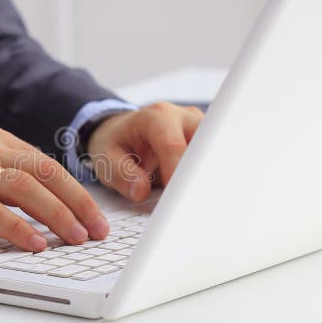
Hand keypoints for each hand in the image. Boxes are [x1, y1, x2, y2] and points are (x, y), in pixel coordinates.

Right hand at [0, 124, 109, 251]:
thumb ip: (2, 174)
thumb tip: (45, 202)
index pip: (44, 163)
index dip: (75, 190)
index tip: (94, 215)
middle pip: (42, 171)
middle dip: (77, 202)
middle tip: (98, 229)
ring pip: (23, 186)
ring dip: (56, 214)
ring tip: (76, 238)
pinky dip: (17, 228)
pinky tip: (35, 244)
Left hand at [86, 102, 203, 201]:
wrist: (123, 132)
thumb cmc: (115, 143)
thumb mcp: (105, 158)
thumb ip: (121, 173)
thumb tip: (141, 190)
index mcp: (157, 118)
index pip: (173, 146)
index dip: (176, 174)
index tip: (175, 200)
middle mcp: (184, 117)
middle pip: (205, 146)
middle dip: (202, 175)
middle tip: (193, 205)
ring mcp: (200, 128)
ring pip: (216, 153)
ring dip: (209, 178)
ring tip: (200, 204)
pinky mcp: (208, 141)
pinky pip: (214, 161)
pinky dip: (209, 179)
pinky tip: (203, 198)